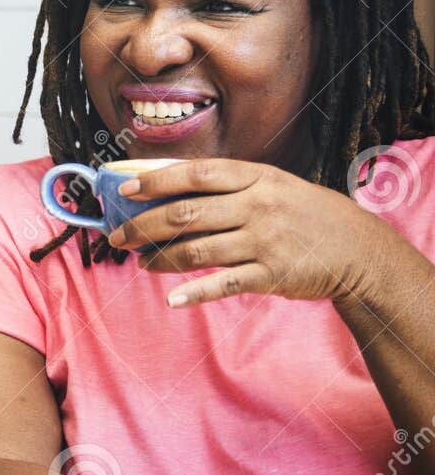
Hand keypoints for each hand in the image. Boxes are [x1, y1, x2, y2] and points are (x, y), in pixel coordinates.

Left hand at [106, 159, 391, 306]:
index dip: (156, 181)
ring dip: (160, 259)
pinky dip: (194, 292)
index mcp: (256, 178)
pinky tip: (172, 299)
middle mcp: (257, 206)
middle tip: (116, 237)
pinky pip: (223, 284)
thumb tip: (166, 182)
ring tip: (140, 263)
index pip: (196, 174)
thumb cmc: (303, 213)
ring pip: (197, 249)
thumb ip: (227, 184)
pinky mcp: (271, 274)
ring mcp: (264, 241)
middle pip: (186, 213)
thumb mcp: (272, 185)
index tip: (124, 191)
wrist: (357, 249)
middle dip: (143, 226)